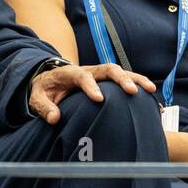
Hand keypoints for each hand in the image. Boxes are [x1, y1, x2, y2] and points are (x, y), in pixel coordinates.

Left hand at [28, 63, 156, 124]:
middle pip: (107, 69)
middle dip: (121, 79)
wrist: (49, 79)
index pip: (82, 77)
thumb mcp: (37, 99)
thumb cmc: (44, 91)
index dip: (90, 87)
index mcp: (70, 74)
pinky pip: (124, 79)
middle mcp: (88, 70)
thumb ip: (44, 108)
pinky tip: (151, 96)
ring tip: (150, 89)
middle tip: (132, 92)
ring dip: (135, 79)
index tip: (99, 99)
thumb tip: (55, 119)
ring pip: (120, 71)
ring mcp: (99, 73)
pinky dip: (138, 85)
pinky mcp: (106, 80)